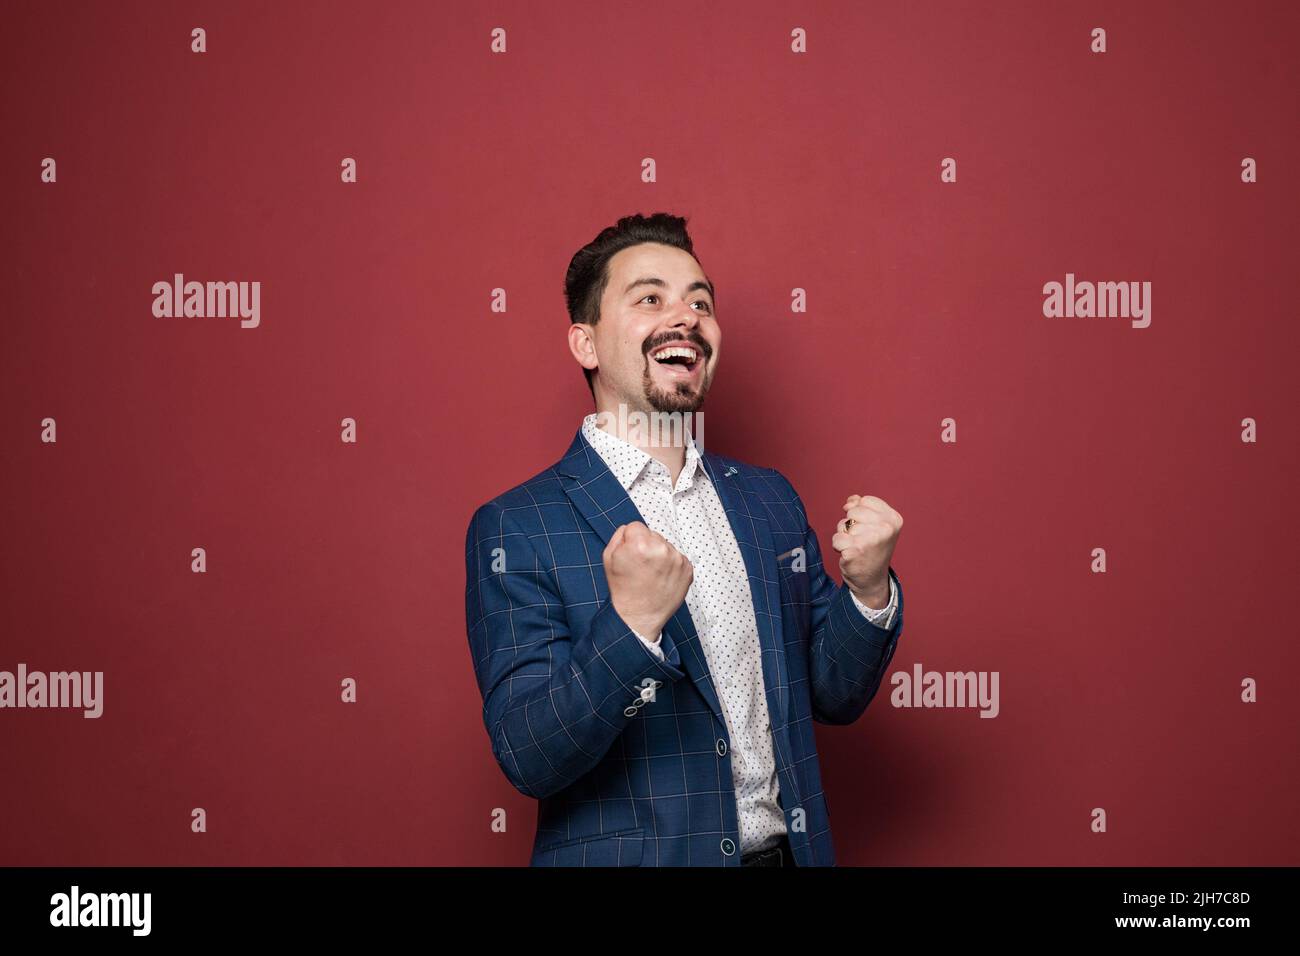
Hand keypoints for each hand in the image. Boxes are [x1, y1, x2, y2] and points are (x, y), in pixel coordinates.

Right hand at [603, 521, 693, 638]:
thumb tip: (631, 529)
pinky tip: (662, 578)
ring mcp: (677, 560)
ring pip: (666, 546)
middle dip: (647, 547)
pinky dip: (671, 566)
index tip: (631, 555)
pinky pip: (678, 558)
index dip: (631, 540)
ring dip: (660, 556)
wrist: (638, 616)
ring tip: (652, 575)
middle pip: (653, 535)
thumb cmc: (624, 590)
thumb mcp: (609, 558)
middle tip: (641, 567)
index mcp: (640, 544)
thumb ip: (619, 536)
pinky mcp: (688, 570)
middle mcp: (661, 549)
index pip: (636, 526)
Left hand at [831, 494, 901, 606]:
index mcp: (893, 518)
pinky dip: (838, 547)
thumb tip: (851, 501)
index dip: (860, 512)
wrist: (873, 579)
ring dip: (844, 536)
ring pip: (842, 525)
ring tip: (857, 547)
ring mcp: (871, 540)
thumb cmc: (873, 549)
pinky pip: (836, 539)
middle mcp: (885, 528)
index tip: (868, 527)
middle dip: (851, 524)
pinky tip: (850, 555)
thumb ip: (863, 507)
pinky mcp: (856, 551)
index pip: (864, 501)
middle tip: (861, 539)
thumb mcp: (876, 524)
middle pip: (852, 512)